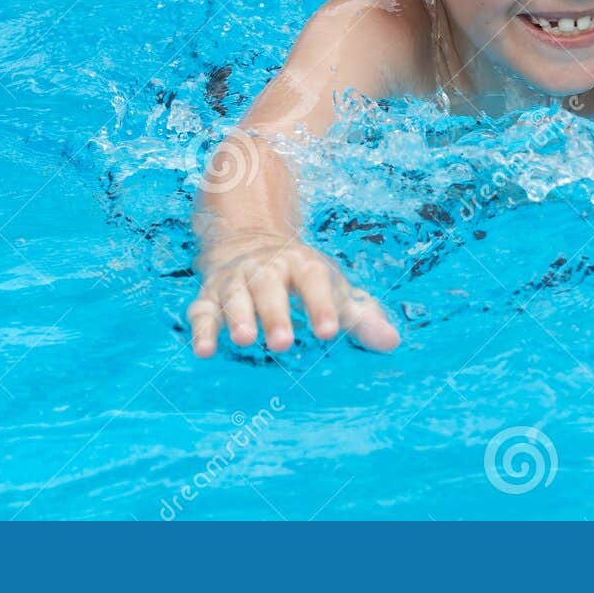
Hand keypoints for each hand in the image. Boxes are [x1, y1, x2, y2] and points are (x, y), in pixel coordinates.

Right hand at [186, 236, 400, 357]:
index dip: (320, 304)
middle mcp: (267, 269)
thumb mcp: (335, 291)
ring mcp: (236, 281)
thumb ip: (362, 318)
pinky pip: (202, 311)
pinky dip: (201, 329)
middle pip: (269, 286)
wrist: (249, 241)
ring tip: (244, 340)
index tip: (329, 332)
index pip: (313, 280)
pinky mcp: (210, 296)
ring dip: (237, 317)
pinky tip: (205, 351)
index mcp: (302, 265)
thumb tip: (392, 342)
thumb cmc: (304, 279)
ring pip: (235, 295)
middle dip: (275, 313)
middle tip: (283, 343)